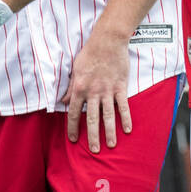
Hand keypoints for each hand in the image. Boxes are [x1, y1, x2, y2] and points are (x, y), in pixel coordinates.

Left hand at [62, 31, 131, 150]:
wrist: (107, 41)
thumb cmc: (89, 53)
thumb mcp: (75, 70)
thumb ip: (70, 88)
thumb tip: (63, 102)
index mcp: (79, 88)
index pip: (73, 113)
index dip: (73, 127)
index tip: (73, 139)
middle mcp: (93, 92)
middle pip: (91, 118)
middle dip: (92, 136)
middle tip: (95, 150)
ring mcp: (108, 90)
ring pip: (108, 115)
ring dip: (109, 132)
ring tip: (111, 145)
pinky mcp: (121, 87)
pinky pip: (123, 105)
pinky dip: (126, 118)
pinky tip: (128, 130)